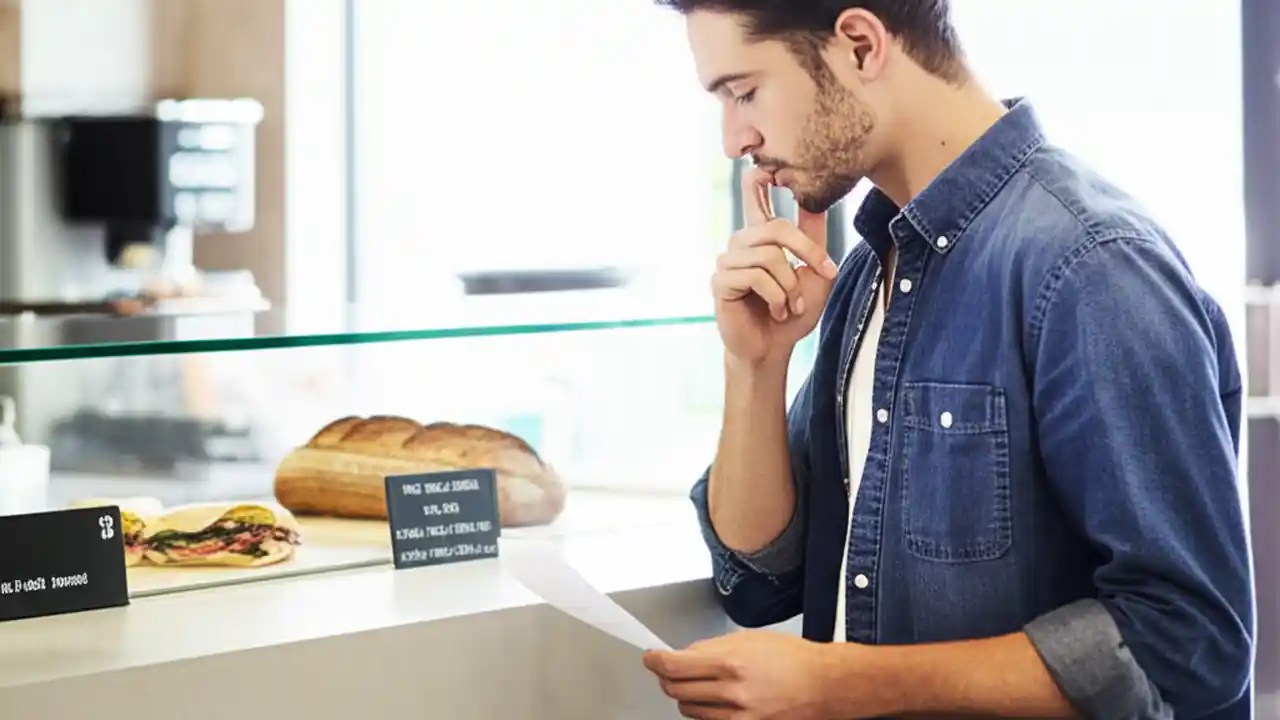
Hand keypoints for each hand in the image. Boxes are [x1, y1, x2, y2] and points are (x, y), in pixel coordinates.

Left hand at [643, 630, 835, 719]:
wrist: (822, 685)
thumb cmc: (792, 658)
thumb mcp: (749, 639)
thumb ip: (712, 647)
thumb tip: (684, 654)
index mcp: (732, 663)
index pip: (675, 666)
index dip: (655, 661)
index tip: (650, 657)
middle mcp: (732, 692)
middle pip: (675, 690)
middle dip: (666, 677)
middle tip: (668, 668)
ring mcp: (738, 716)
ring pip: (687, 710)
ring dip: (686, 695)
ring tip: (702, 683)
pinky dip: (704, 711)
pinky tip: (715, 699)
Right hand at [712, 168, 839, 366]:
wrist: (774, 349)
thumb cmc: (792, 313)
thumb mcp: (814, 272)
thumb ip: (812, 238)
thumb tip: (815, 199)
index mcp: (762, 237)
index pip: (753, 196)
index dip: (758, 179)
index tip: (765, 164)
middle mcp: (742, 244)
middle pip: (776, 227)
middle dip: (807, 252)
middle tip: (823, 275)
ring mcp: (728, 261)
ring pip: (769, 256)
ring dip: (790, 286)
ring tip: (792, 306)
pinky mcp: (720, 282)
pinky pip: (755, 277)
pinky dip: (777, 297)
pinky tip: (777, 311)